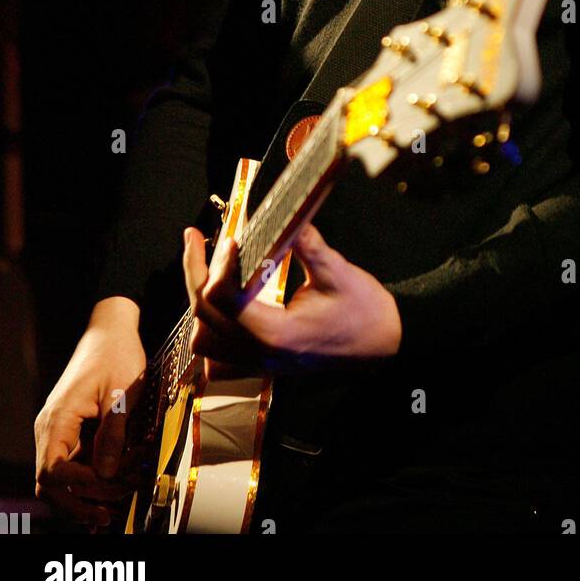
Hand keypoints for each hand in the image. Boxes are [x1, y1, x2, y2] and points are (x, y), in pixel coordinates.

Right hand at [35, 307, 145, 528]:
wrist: (110, 330)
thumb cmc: (116, 354)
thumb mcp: (122, 394)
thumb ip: (113, 435)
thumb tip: (108, 474)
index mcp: (58, 419)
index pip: (54, 471)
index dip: (81, 485)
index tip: (111, 483)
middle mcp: (51, 428)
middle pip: (49, 484)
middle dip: (78, 502)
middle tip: (109, 513)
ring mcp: (59, 431)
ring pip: (60, 479)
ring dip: (85, 493)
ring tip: (115, 502)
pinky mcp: (70, 431)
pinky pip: (72, 463)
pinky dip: (89, 478)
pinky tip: (113, 485)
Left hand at [182, 224, 402, 374]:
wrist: (384, 345)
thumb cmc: (365, 311)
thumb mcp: (338, 272)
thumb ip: (306, 243)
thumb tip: (285, 214)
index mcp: (276, 332)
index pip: (224, 299)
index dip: (219, 264)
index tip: (230, 236)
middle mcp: (262, 354)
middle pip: (204, 318)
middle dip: (195, 273)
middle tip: (195, 239)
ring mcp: (261, 364)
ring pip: (204, 343)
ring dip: (199, 306)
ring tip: (206, 270)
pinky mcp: (264, 367)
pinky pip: (219, 362)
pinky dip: (211, 336)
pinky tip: (221, 311)